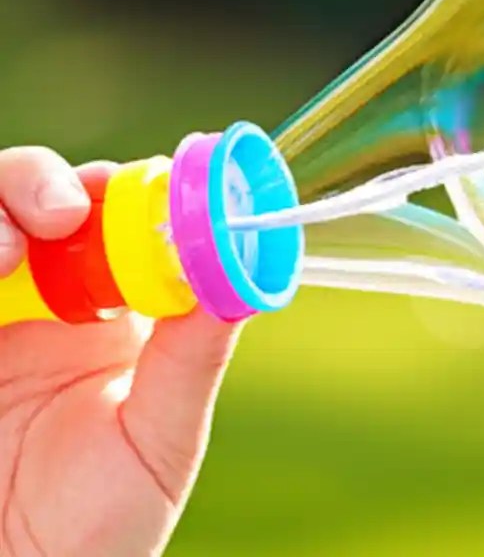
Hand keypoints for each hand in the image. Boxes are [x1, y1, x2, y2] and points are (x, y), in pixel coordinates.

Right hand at [0, 148, 239, 556]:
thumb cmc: (102, 526)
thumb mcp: (160, 438)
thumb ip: (192, 358)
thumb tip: (240, 279)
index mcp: (117, 318)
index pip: (122, 222)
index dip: (133, 192)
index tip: (147, 186)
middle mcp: (47, 305)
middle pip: (39, 200)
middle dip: (47, 182)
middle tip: (68, 210)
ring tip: (13, 247)